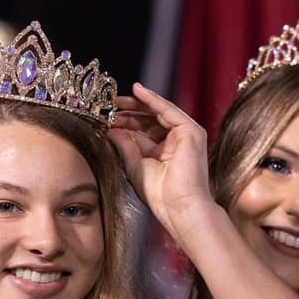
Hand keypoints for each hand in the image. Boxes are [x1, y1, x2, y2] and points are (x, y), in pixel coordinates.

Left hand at [108, 82, 217, 241]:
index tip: (107, 116)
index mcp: (164, 150)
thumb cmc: (159, 194)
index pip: (144, 129)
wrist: (178, 207)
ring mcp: (186, 134)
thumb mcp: (135, 165)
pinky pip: (168, 110)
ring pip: (159, 111)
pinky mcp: (191, 131)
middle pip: (151, 118)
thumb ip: (125, 145)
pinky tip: (137, 91)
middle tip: (108, 104)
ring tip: (117, 100)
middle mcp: (177, 140)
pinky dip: (153, 99)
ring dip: (137, 103)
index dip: (125, 121)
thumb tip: (111, 129)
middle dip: (129, 110)